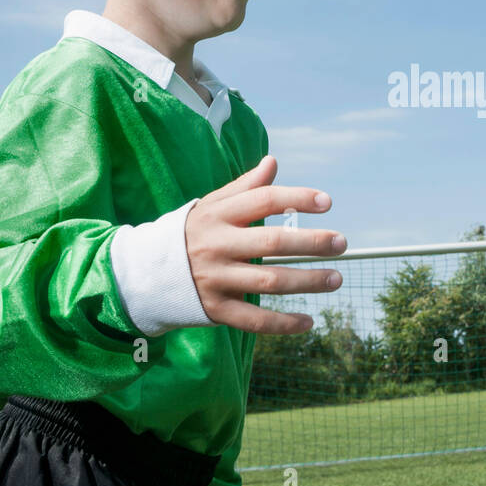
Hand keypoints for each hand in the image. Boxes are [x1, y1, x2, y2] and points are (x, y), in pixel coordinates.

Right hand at [185, 154, 345, 333]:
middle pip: (272, 243)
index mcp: (218, 215)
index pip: (263, 200)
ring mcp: (215, 279)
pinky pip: (254, 320)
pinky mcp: (214, 309)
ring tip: (336, 278)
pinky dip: (284, 324)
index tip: (327, 202)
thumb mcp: (211, 206)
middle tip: (341, 243)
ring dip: (307, 282)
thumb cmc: (192, 233)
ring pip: (269, 282)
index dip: (297, 198)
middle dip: (311, 243)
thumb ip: (244, 188)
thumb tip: (273, 162)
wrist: (145, 273)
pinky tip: (309, 321)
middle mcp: (217, 245)